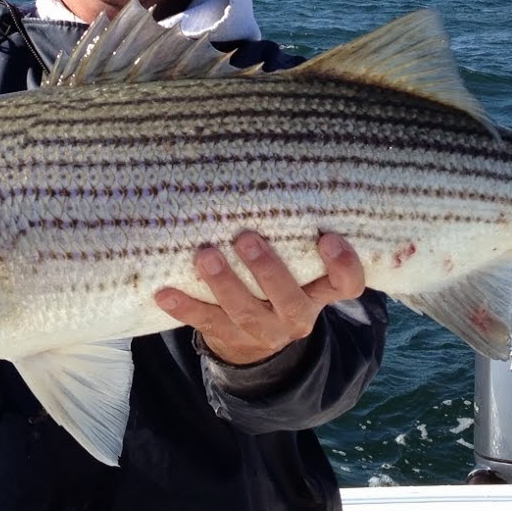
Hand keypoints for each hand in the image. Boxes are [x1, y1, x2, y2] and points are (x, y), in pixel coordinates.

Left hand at [155, 230, 364, 365]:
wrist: (255, 341)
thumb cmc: (278, 280)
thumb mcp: (297, 263)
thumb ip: (293, 235)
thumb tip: (270, 169)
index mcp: (319, 293)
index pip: (347, 285)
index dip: (343, 266)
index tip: (328, 238)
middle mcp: (296, 316)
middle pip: (291, 301)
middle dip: (268, 271)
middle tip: (245, 238)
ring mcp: (263, 331)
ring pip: (246, 312)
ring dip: (224, 284)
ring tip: (205, 255)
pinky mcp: (228, 337)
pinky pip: (206, 323)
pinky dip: (184, 307)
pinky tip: (164, 292)